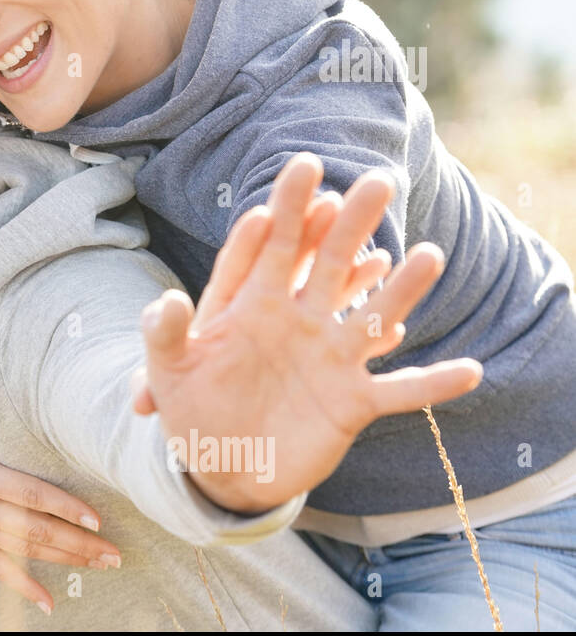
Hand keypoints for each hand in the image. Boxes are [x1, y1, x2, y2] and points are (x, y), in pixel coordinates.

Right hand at [0, 386, 120, 613]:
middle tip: (116, 552)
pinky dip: (22, 586)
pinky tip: (48, 601)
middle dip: (79, 543)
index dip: (63, 508)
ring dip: (64, 560)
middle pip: (34, 530)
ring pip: (22, 551)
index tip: (96, 519)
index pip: (28, 494)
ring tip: (100, 566)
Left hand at [131, 152, 482, 512]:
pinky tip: (469, 372)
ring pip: (373, 317)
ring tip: (430, 255)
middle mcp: (298, 323)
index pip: (269, 248)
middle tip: (378, 180)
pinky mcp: (350, 403)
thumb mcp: (169, 372)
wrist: (223, 464)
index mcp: (251, 307)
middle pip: (328, 263)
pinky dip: (432, 384)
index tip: (303, 171)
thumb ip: (165, 336)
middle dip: (351, 224)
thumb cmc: (191, 410)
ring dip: (402, 291)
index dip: (286, 211)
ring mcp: (329, 360)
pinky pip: (399, 391)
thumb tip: (169, 302)